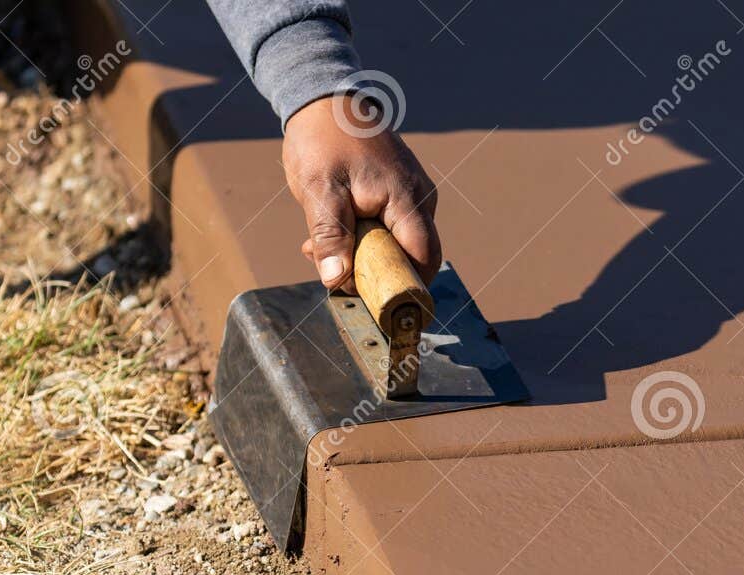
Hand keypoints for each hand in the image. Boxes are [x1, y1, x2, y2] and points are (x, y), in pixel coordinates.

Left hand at [282, 95, 439, 291]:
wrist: (323, 97)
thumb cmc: (323, 139)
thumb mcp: (319, 191)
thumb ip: (330, 237)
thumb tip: (336, 280)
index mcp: (407, 198)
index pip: (424, 257)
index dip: (409, 288)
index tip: (383, 308)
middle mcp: (419, 198)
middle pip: (411, 256)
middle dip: (374, 273)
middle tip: (333, 274)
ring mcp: (411, 194)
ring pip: (396, 243)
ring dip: (361, 255)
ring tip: (319, 248)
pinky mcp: (398, 192)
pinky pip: (388, 227)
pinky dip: (360, 237)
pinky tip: (330, 232)